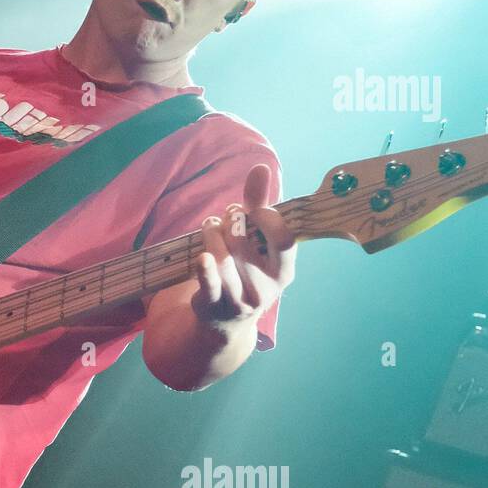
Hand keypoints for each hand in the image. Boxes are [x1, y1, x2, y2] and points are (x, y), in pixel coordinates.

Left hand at [191, 162, 295, 332]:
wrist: (227, 321)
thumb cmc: (246, 268)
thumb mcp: (257, 241)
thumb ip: (259, 204)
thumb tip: (261, 167)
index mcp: (284, 271)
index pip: (284, 241)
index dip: (268, 219)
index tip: (254, 209)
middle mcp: (267, 288)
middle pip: (245, 244)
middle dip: (231, 223)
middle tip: (225, 217)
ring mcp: (241, 300)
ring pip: (224, 259)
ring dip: (212, 234)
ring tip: (209, 226)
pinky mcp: (215, 306)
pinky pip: (210, 284)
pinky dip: (206, 268)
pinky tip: (202, 255)